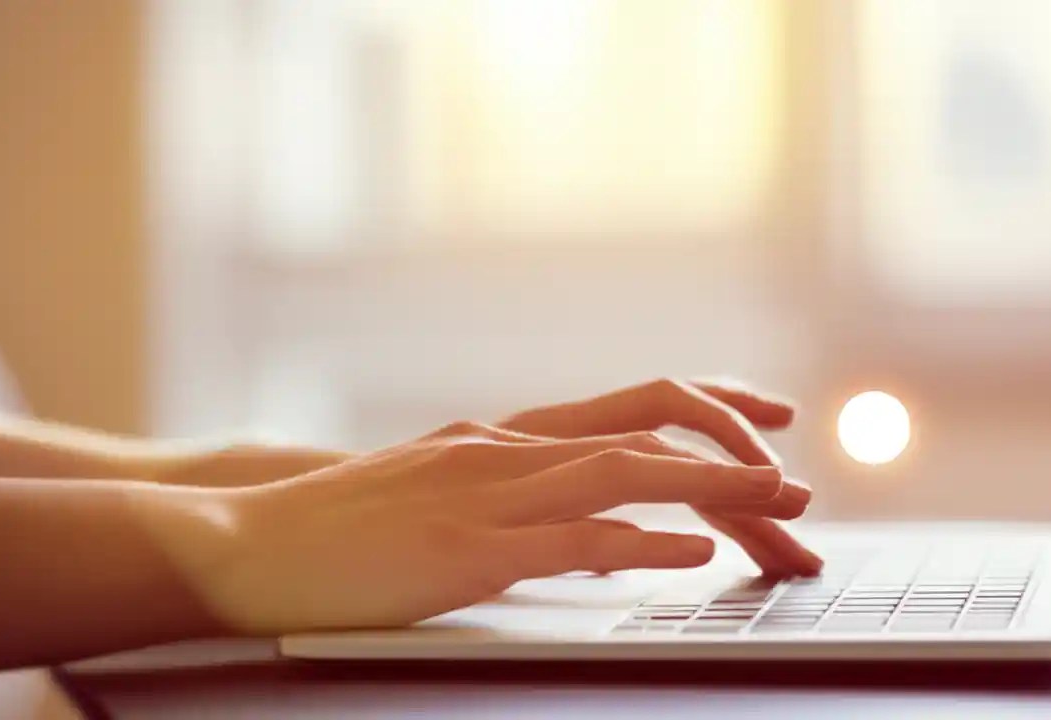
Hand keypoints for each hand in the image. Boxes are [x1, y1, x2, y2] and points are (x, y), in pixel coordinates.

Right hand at [161, 379, 820, 575]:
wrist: (248, 535)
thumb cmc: (342, 522)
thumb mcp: (441, 489)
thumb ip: (510, 491)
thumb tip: (583, 516)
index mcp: (509, 436)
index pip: (636, 406)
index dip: (715, 410)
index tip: (771, 423)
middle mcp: (511, 449)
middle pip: (652, 440)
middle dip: (737, 468)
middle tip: (802, 497)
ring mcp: (490, 494)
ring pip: (629, 475)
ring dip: (717, 491)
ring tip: (784, 505)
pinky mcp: (467, 550)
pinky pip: (571, 538)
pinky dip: (640, 543)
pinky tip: (689, 555)